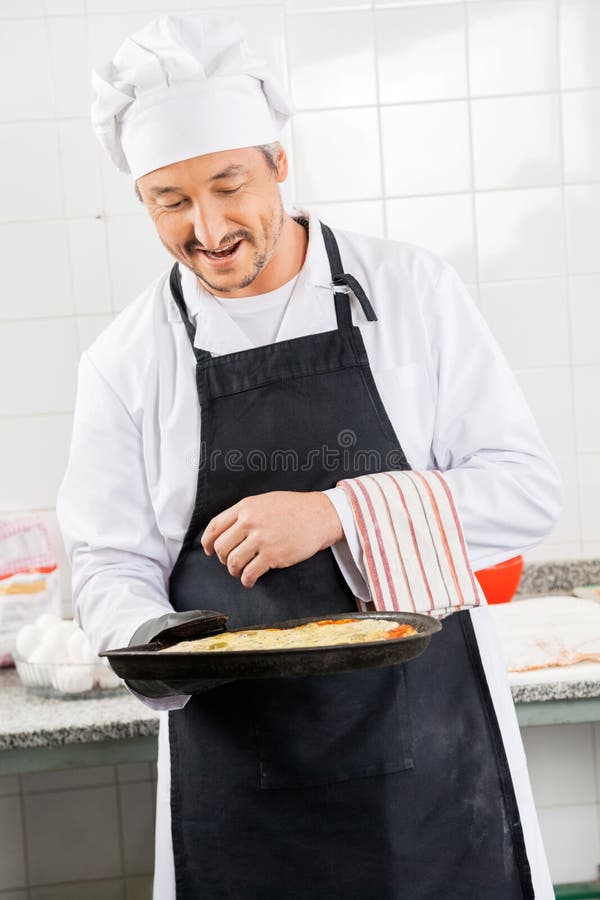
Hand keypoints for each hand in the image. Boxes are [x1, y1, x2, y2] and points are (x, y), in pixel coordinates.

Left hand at [200, 491, 343, 587]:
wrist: (320, 516)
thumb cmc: (295, 508)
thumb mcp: (265, 501)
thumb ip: (246, 513)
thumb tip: (227, 530)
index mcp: (246, 507)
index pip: (215, 526)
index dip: (207, 541)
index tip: (208, 550)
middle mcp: (250, 522)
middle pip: (221, 547)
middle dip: (223, 558)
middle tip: (231, 561)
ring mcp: (261, 539)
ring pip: (233, 562)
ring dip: (234, 571)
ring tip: (242, 571)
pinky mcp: (272, 555)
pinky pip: (249, 573)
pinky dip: (246, 580)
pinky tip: (250, 580)